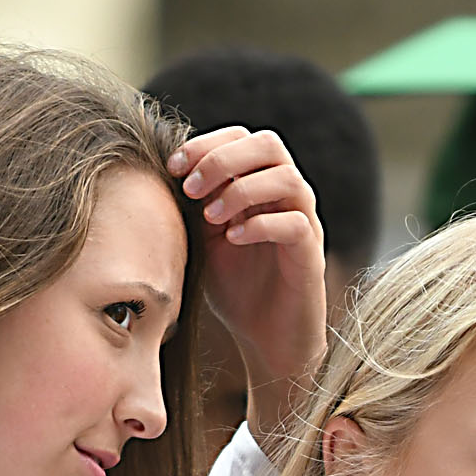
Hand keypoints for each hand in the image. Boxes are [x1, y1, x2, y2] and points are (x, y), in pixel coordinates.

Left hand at [168, 128, 326, 447]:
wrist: (265, 339)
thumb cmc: (234, 286)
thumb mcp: (204, 239)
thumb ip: (195, 204)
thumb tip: (166, 171)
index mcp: (260, 183)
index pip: (241, 136)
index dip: (206, 143)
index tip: (173, 167)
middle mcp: (287, 195)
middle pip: (269, 144)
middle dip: (223, 159)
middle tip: (190, 188)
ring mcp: (304, 221)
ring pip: (286, 178)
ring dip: (241, 190)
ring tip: (210, 217)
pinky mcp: (310, 254)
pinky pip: (295, 223)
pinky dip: (260, 225)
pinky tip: (232, 240)